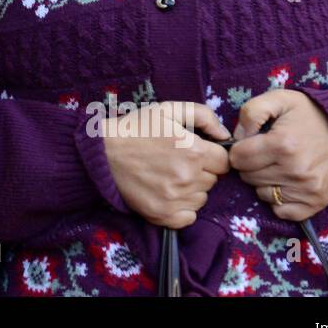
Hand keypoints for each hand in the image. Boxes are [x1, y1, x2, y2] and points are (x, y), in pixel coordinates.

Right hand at [101, 101, 230, 228]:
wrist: (102, 154)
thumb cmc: (135, 129)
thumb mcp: (167, 110)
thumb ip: (202, 115)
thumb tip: (225, 134)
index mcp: (193, 151)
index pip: (224, 161)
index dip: (211, 155)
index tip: (195, 152)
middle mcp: (187, 178)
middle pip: (213, 180)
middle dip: (201, 171)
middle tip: (177, 161)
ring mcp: (174, 199)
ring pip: (202, 198)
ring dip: (192, 189)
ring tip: (169, 176)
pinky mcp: (162, 215)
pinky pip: (189, 217)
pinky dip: (182, 208)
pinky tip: (168, 194)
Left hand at [229, 89, 327, 220]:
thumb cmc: (307, 114)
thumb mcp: (278, 99)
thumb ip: (251, 112)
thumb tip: (236, 138)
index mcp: (283, 144)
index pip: (238, 159)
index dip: (240, 149)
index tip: (251, 143)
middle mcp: (296, 170)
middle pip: (248, 177)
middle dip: (251, 165)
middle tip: (267, 153)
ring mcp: (308, 189)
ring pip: (262, 194)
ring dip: (264, 182)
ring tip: (278, 165)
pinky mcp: (316, 202)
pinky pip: (281, 211)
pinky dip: (279, 200)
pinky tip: (286, 182)